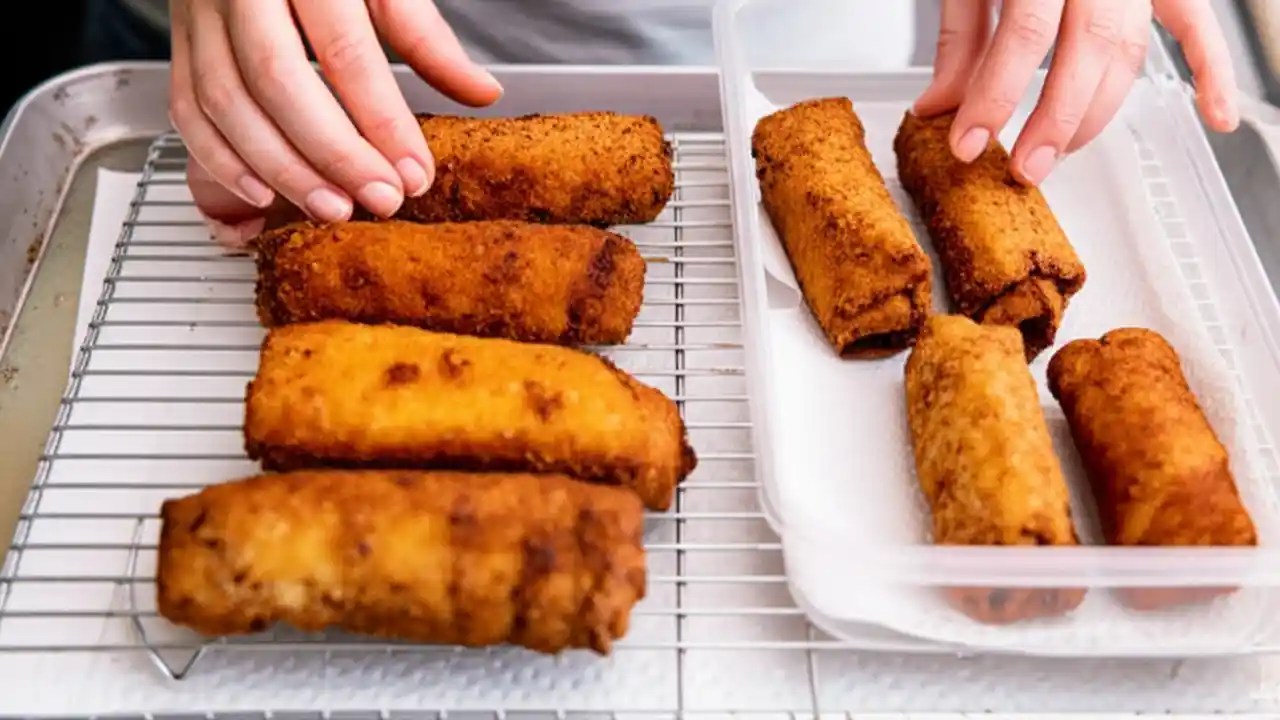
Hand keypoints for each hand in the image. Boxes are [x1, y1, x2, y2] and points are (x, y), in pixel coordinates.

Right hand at [168, 0, 502, 235]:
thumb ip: (424, 35)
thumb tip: (481, 92)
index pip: (346, 53)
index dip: (383, 122)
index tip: (415, 173)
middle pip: (280, 82)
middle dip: (333, 154)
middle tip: (379, 199)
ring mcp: (200, 11)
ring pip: (226, 101)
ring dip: (281, 168)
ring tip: (332, 207)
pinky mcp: (180, 38)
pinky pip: (187, 106)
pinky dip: (221, 158)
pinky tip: (264, 191)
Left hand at [915, 0, 1238, 185]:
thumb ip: (960, 37)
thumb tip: (940, 107)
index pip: (1024, 33)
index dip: (995, 96)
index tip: (969, 141)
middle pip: (1089, 49)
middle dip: (1054, 120)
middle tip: (1023, 167)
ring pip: (1131, 50)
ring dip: (1097, 112)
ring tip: (1058, 152)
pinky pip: (1195, 21)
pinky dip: (1211, 68)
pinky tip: (1213, 113)